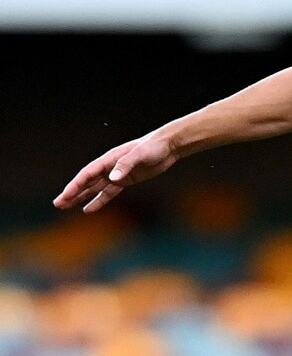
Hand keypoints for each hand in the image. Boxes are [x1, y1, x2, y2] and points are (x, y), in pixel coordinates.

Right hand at [53, 136, 178, 212]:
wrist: (168, 146)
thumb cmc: (153, 147)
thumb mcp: (140, 154)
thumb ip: (126, 165)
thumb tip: (112, 178)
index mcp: (109, 159)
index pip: (87, 174)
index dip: (75, 185)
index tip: (65, 196)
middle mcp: (110, 167)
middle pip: (86, 182)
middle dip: (72, 193)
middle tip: (57, 204)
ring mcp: (117, 174)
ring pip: (94, 188)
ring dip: (81, 197)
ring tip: (66, 207)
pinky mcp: (126, 180)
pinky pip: (109, 192)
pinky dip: (99, 201)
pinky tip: (88, 209)